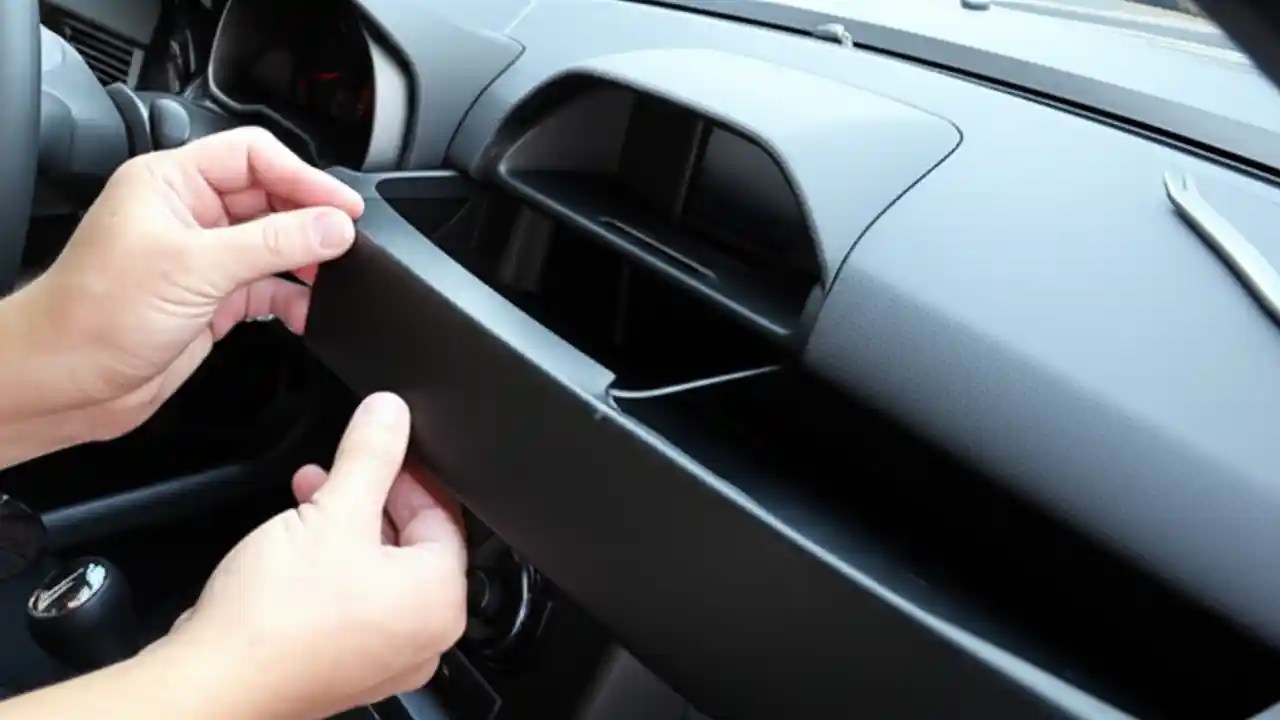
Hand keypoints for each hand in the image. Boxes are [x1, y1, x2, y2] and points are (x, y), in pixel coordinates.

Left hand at [2, 127, 362, 438]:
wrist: (65, 383)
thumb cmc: (92, 316)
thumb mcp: (195, 268)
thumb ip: (273, 244)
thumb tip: (332, 226)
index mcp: (170, 183)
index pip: (253, 157)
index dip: (303, 177)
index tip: (341, 208)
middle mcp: (187, 215)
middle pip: (270, 199)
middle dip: (309, 220)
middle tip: (344, 242)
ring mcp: (201, 258)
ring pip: (274, 245)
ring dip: (305, 262)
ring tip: (332, 278)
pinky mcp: (211, 299)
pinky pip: (267, 288)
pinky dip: (291, 300)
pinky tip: (304, 313)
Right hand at [157, 393, 467, 718]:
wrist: (213, 682)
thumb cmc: (275, 619)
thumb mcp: (332, 511)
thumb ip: (369, 454)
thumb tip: (390, 414)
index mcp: (439, 602)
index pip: (445, 517)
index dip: (411, 474)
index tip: (387, 446)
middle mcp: (423, 638)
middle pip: (412, 543)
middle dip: (372, 497)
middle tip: (342, 469)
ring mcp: (383, 658)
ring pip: (378, 570)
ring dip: (345, 525)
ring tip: (311, 496)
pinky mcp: (344, 666)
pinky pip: (352, 601)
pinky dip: (332, 566)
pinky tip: (296, 542)